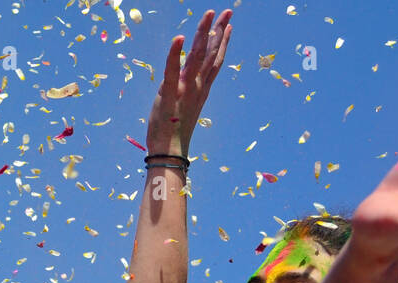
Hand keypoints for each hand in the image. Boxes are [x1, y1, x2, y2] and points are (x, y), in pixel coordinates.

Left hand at [146, 8, 231, 156]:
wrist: (169, 152)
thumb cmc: (173, 133)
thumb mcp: (183, 108)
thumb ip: (186, 92)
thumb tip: (186, 84)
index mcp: (201, 90)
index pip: (214, 61)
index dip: (222, 42)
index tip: (229, 26)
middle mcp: (197, 86)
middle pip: (210, 53)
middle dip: (219, 30)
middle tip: (228, 10)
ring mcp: (184, 89)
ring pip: (196, 56)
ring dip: (203, 33)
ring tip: (209, 14)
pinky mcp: (168, 94)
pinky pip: (172, 71)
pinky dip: (174, 54)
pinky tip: (179, 38)